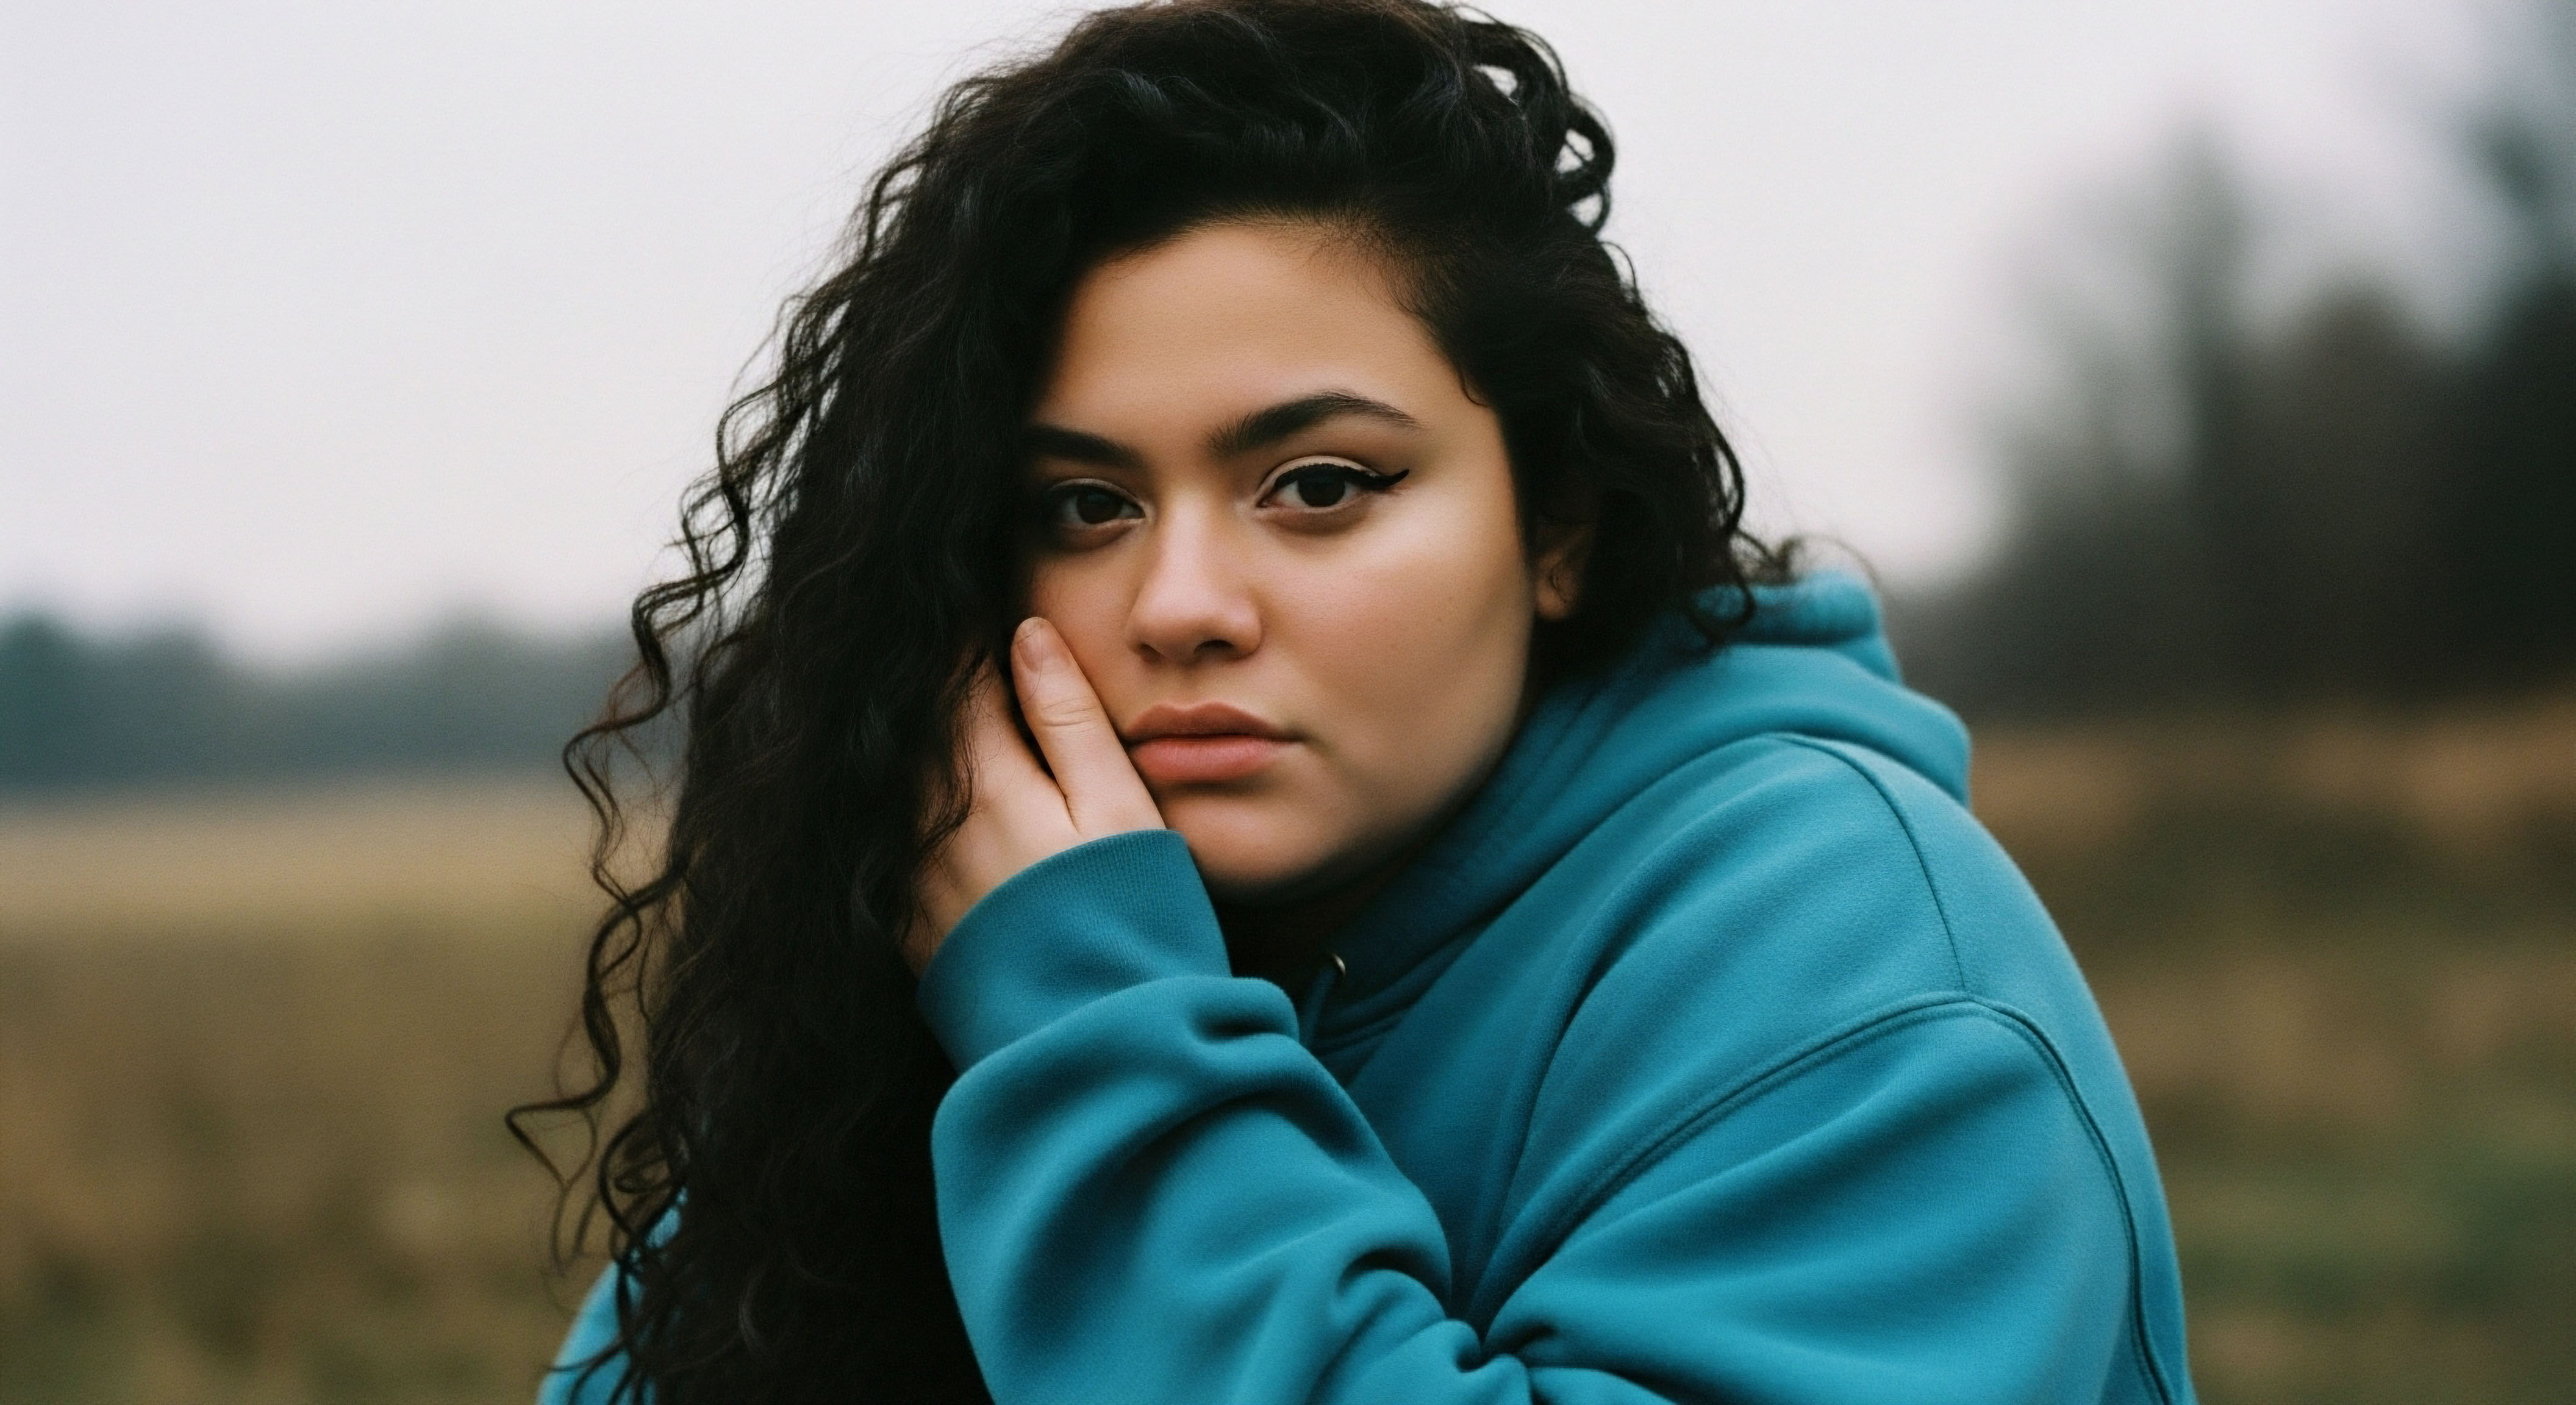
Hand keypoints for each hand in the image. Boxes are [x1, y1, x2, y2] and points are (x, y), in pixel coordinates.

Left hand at [906, 617, 1164, 972]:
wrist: (1099, 1050)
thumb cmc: (1131, 923)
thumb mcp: (1120, 810)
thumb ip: (1070, 718)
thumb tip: (1027, 635)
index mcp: (986, 785)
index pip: (955, 681)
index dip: (968, 639)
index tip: (984, 616)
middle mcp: (929, 828)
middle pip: (913, 730)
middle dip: (936, 691)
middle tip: (960, 656)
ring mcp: (910, 882)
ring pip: (893, 785)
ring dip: (917, 751)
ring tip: (957, 729)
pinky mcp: (908, 929)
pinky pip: (890, 844)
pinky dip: (908, 812)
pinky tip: (949, 814)